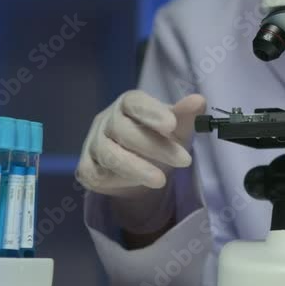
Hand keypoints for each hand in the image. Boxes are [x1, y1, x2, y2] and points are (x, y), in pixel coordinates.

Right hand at [76, 90, 203, 201]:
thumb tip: (198, 100)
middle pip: (124, 131)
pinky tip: (140, 185)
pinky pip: (98, 174)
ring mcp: (93, 144)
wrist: (142, 170)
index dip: (152, 112)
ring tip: (161, 180)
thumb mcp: (178, 129)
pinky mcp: (86, 168)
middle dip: (156, 147)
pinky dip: (120, 181)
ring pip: (110, 155)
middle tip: (184, 161)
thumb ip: (185, 115)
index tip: (172, 125)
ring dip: (137, 168)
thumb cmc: (161, 140)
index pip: (135, 102)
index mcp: (128, 104)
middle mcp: (106, 120)